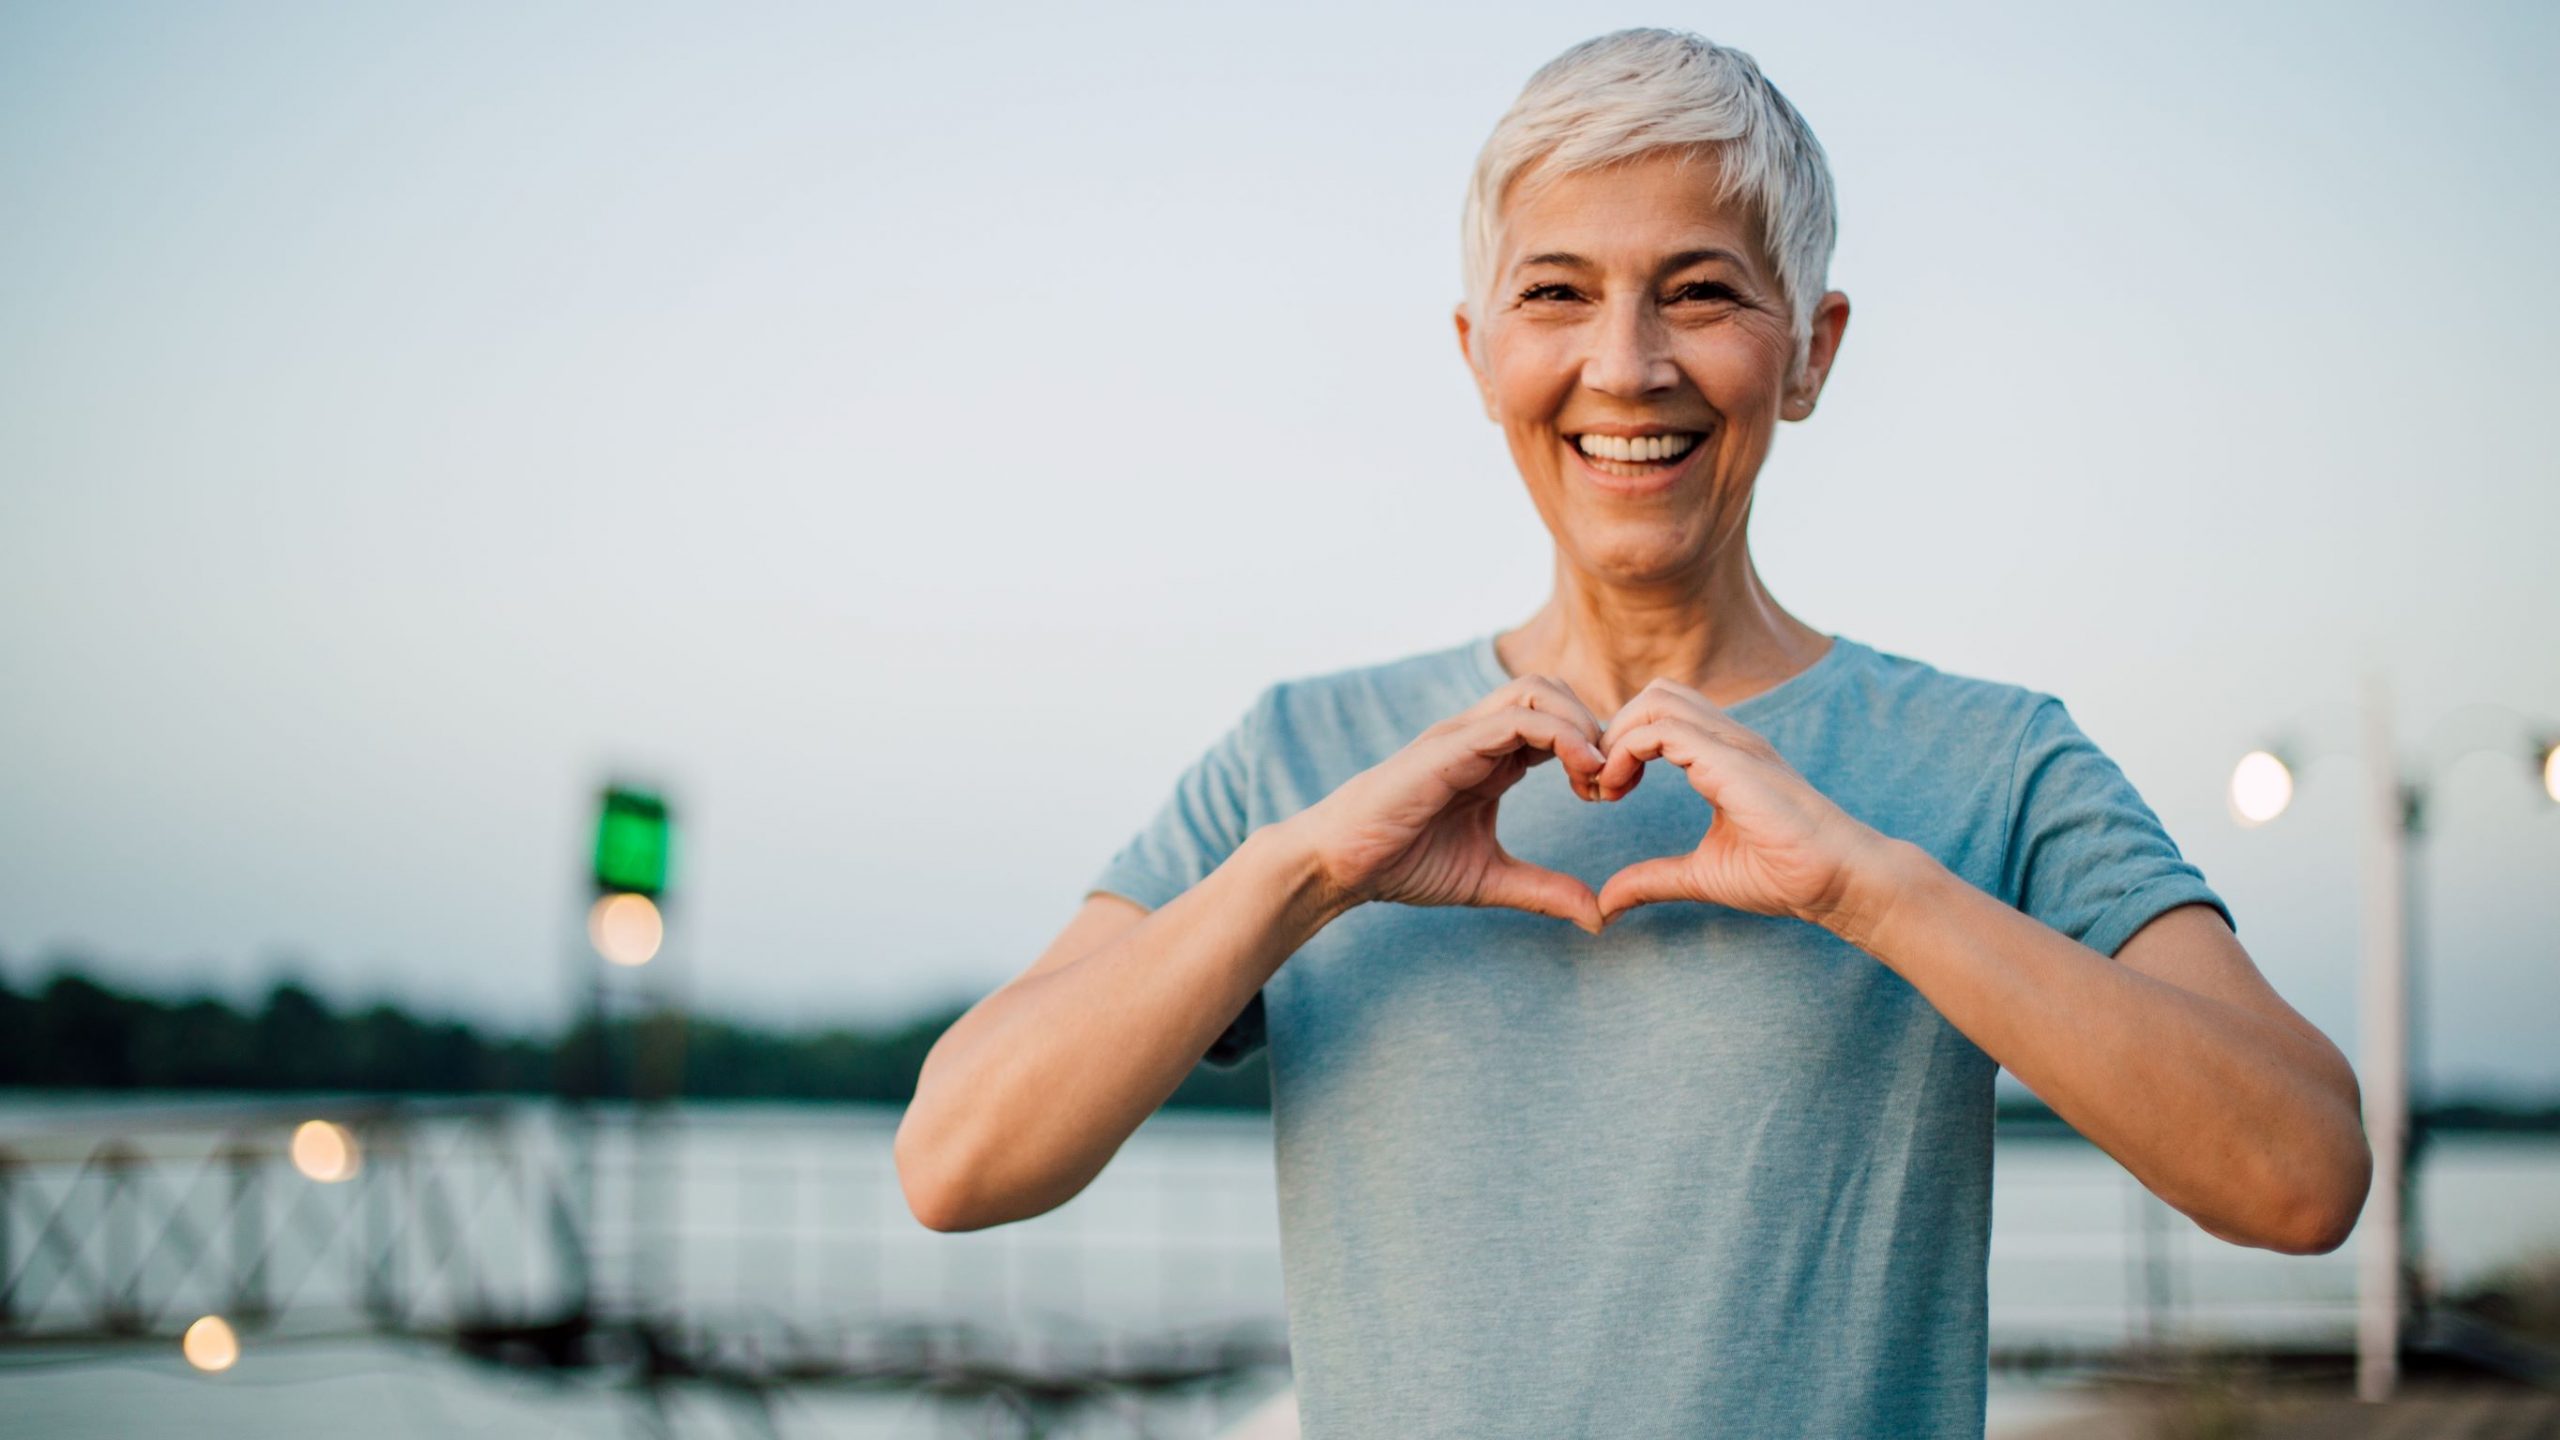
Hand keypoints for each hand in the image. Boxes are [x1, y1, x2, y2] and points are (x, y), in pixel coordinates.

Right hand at [1291, 675, 1610, 933]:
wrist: (1341, 865)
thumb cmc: (1402, 864)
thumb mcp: (1490, 879)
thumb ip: (1544, 891)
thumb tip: (1599, 917)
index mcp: (1492, 758)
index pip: (1557, 721)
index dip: (1595, 748)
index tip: (1612, 794)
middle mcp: (1480, 736)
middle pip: (1554, 690)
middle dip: (1595, 726)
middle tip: (1610, 781)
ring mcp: (1464, 735)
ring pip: (1538, 689)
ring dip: (1581, 723)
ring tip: (1596, 774)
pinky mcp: (1450, 745)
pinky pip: (1516, 718)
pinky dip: (1560, 734)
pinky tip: (1581, 772)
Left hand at [1590, 677, 1892, 930]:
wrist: (1838, 880)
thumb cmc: (1785, 875)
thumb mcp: (1701, 876)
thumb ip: (1652, 880)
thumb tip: (1606, 904)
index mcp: (1722, 756)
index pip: (1660, 717)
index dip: (1620, 746)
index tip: (1602, 792)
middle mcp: (1727, 739)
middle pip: (1654, 695)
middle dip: (1612, 731)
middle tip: (1596, 785)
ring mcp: (1732, 743)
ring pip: (1655, 700)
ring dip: (1615, 737)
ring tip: (1604, 786)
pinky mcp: (1730, 759)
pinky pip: (1661, 730)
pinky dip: (1625, 751)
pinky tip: (1617, 789)